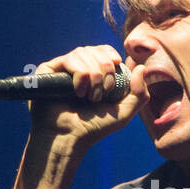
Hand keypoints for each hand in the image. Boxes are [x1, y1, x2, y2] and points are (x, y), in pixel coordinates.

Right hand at [28, 45, 147, 150]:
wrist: (68, 137)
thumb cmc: (93, 128)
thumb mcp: (123, 113)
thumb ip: (139, 94)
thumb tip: (141, 68)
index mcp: (94, 73)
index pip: (104, 51)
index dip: (111, 57)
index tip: (115, 73)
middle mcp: (78, 67)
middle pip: (96, 50)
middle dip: (105, 71)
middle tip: (102, 94)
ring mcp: (63, 68)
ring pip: (84, 53)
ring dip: (94, 77)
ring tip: (89, 97)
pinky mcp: (48, 69)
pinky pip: (71, 60)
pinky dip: (80, 76)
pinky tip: (77, 93)